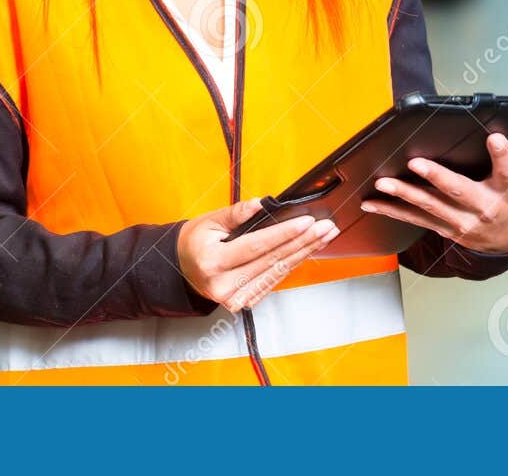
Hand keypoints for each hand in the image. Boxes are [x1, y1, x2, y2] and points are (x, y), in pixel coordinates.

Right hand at [177, 198, 337, 313]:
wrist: (181, 269)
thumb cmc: (196, 242)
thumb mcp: (210, 221)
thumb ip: (237, 213)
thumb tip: (261, 204)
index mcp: (213, 263)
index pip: (256, 246)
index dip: (284, 233)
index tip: (307, 222)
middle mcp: (223, 285)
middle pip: (272, 261)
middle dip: (303, 242)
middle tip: (326, 227)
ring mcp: (234, 299)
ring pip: (277, 273)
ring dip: (304, 253)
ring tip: (324, 237)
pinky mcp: (243, 304)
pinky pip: (273, 282)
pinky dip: (291, 265)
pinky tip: (306, 251)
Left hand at [361, 105, 507, 252]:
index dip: (503, 155)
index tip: (494, 137)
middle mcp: (485, 208)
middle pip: (460, 192)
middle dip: (438, 178)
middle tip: (417, 163)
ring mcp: (461, 221)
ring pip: (431, 207)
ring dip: (405, 195)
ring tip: (385, 181)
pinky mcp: (443, 228)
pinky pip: (415, 219)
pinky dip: (392, 210)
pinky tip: (372, 201)